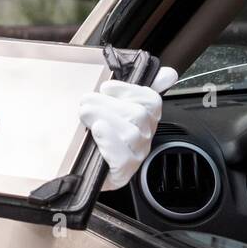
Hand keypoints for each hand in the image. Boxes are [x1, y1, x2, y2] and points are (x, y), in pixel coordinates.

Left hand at [80, 66, 177, 189]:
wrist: (77, 168)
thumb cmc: (95, 136)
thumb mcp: (109, 109)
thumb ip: (132, 90)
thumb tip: (168, 73)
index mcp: (145, 120)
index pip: (152, 101)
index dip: (130, 90)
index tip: (106, 88)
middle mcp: (144, 139)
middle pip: (139, 115)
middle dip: (109, 104)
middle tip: (86, 102)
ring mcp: (135, 157)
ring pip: (131, 133)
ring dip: (104, 118)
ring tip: (85, 114)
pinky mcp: (123, 174)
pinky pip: (122, 156)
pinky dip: (110, 141)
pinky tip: (97, 131)